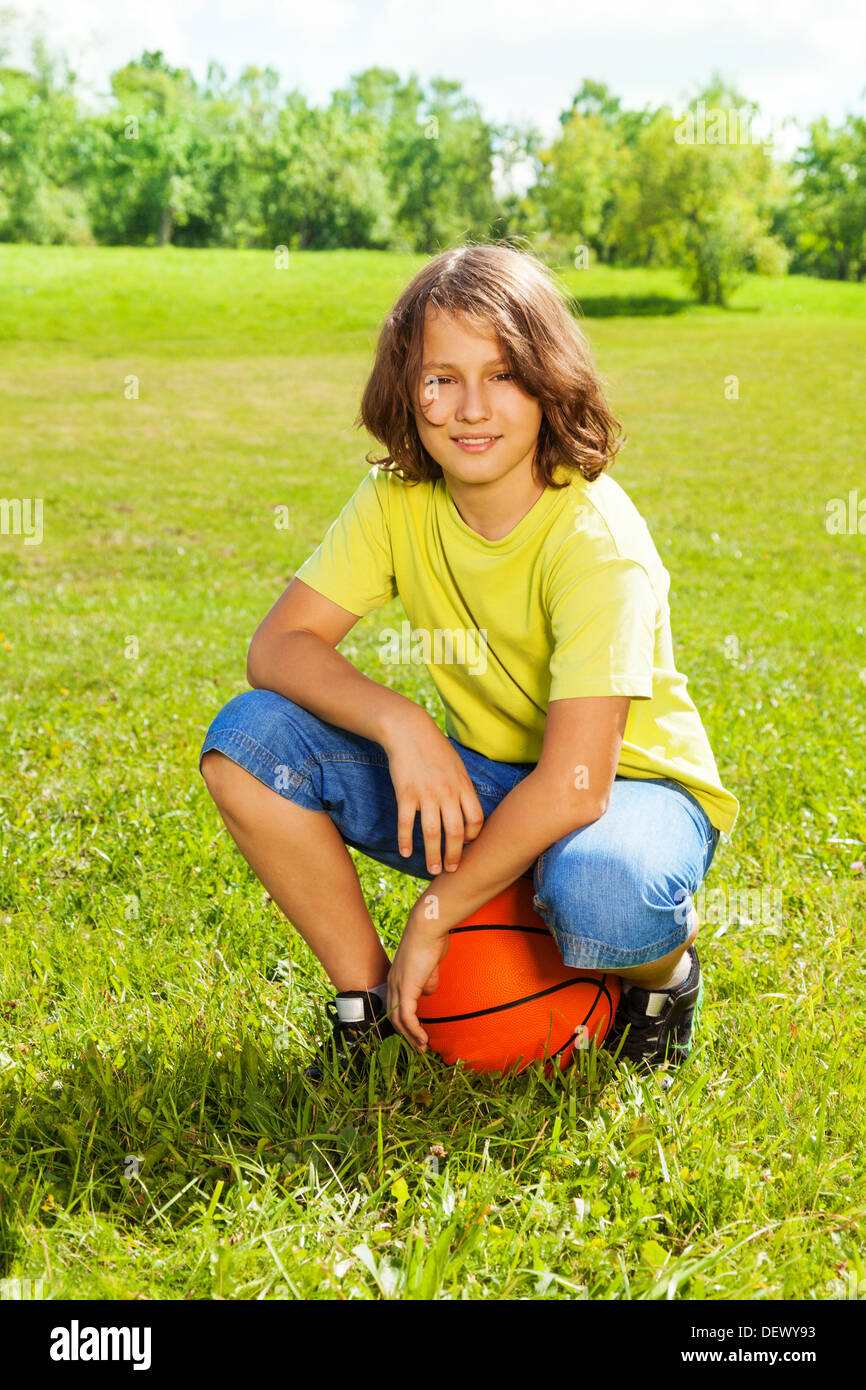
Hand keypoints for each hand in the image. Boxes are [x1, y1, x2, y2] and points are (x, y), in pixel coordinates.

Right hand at [381, 709, 483, 875]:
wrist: (408, 730)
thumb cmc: (434, 748)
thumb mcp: (456, 766)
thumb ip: (462, 789)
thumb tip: (467, 811)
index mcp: (463, 785)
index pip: (475, 819)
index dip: (473, 837)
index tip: (467, 846)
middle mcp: (448, 792)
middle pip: (456, 832)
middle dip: (455, 855)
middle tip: (452, 870)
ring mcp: (426, 794)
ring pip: (433, 833)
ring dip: (433, 855)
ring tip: (432, 869)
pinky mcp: (405, 794)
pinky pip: (407, 823)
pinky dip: (405, 840)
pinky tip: (405, 852)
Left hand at [387, 909, 449, 1050]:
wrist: (427, 927)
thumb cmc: (431, 940)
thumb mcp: (429, 965)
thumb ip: (427, 980)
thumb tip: (427, 993)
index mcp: (397, 977)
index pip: (396, 1005)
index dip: (405, 1021)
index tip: (416, 1032)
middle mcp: (393, 983)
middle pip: (394, 1016)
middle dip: (406, 1034)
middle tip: (418, 1046)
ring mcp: (398, 986)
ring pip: (399, 1020)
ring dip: (410, 1036)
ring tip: (422, 1047)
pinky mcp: (406, 988)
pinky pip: (407, 1016)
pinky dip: (414, 1030)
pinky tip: (423, 1039)